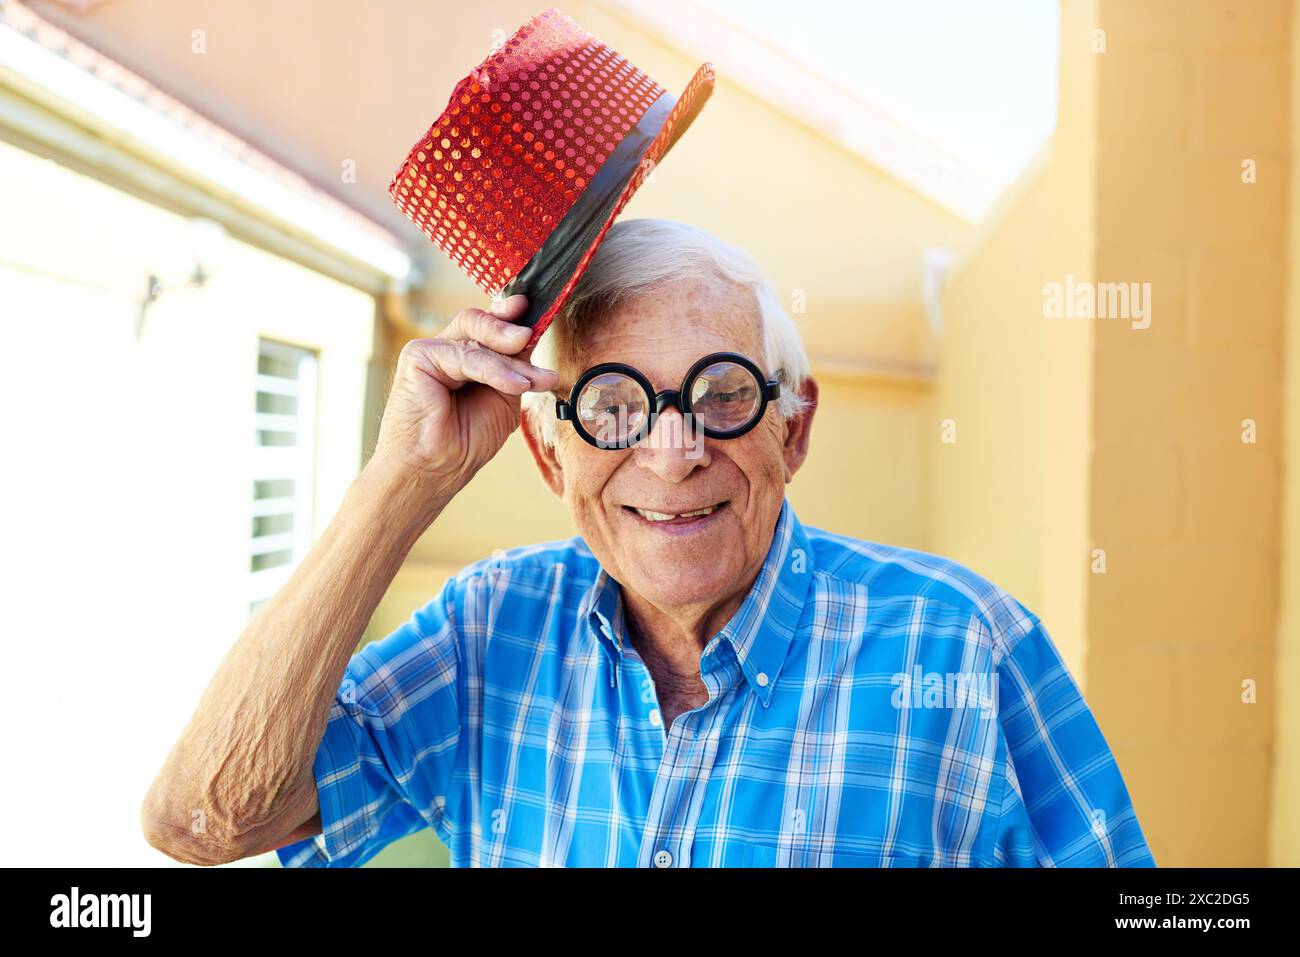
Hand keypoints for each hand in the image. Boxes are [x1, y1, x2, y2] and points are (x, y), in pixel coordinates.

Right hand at [369, 295, 557, 499]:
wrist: (433, 470)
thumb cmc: (464, 442)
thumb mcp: (504, 397)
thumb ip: (515, 367)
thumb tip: (533, 338)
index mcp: (465, 356)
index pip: (490, 326)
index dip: (513, 317)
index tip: (541, 313)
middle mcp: (446, 348)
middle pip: (481, 322)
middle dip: (511, 328)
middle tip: (533, 337)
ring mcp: (430, 351)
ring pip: (475, 335)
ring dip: (510, 358)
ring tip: (532, 379)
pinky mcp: (417, 357)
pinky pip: (465, 356)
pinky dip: (494, 371)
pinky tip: (515, 385)